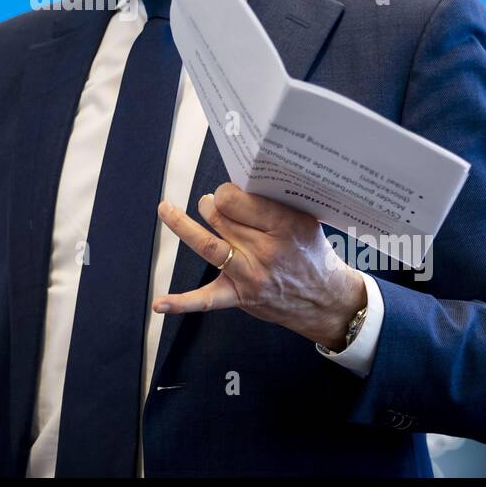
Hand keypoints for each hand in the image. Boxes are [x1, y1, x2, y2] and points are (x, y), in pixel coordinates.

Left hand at [153, 182, 365, 349]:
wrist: (325, 300)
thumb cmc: (311, 252)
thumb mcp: (302, 219)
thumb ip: (271, 202)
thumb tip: (234, 183)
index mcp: (283, 225)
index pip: (236, 199)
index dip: (226, 192)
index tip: (229, 192)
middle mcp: (264, 251)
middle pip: (220, 218)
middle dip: (212, 205)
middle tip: (214, 203)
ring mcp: (250, 276)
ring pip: (208, 245)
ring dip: (183, 226)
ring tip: (166, 210)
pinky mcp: (239, 297)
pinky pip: (207, 300)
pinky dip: (182, 303)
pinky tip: (160, 303)